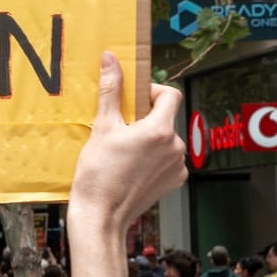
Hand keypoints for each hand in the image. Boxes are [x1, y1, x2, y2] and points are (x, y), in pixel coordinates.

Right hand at [66, 53, 184, 232]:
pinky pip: (168, 158)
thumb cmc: (98, 175)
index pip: (170, 94)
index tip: (134, 100)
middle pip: (166, 117)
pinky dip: (154, 157)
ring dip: (149, 138)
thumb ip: (111, 90)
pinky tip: (132, 166)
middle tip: (120, 128)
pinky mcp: (175, 181)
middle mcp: (175, 147)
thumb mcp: (102, 127)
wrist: (101, 216)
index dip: (152, 91)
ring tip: (124, 150)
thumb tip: (111, 59)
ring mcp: (178, 166)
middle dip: (145, 118)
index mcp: (160, 130)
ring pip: (166, 138)